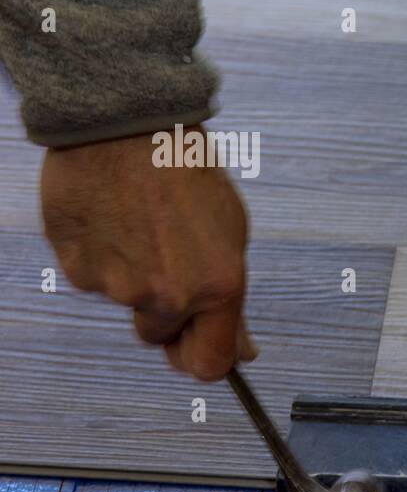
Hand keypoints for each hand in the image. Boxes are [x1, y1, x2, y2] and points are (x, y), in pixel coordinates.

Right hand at [41, 131, 255, 380]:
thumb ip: (229, 300)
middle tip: (166, 260)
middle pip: (160, 336)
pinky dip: (103, 258)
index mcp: (218, 288)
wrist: (125, 126)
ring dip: (133, 278)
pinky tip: (112, 219)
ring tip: (140, 225)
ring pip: (127, 303)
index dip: (204, 360)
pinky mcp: (78, 271)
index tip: (199, 348)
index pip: (210, 365)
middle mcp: (168, 296)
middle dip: (166, 312)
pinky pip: (94, 280)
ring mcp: (118, 287)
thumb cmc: (185, 173)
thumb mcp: (229, 234)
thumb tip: (244, 354)